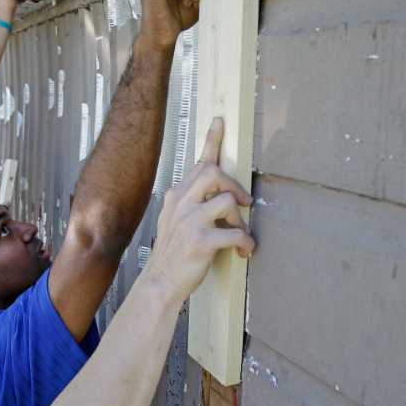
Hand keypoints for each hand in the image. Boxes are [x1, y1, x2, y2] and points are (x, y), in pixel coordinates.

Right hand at [145, 117, 254, 300]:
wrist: (160, 282)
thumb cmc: (173, 254)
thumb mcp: (174, 221)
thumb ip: (191, 203)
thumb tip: (218, 191)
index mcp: (176, 197)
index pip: (198, 164)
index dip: (212, 141)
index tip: (220, 122)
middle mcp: (181, 204)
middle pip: (213, 172)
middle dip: (234, 184)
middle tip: (244, 201)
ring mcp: (189, 222)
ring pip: (227, 201)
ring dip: (240, 219)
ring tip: (240, 235)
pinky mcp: (201, 241)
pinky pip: (235, 233)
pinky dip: (245, 242)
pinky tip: (244, 251)